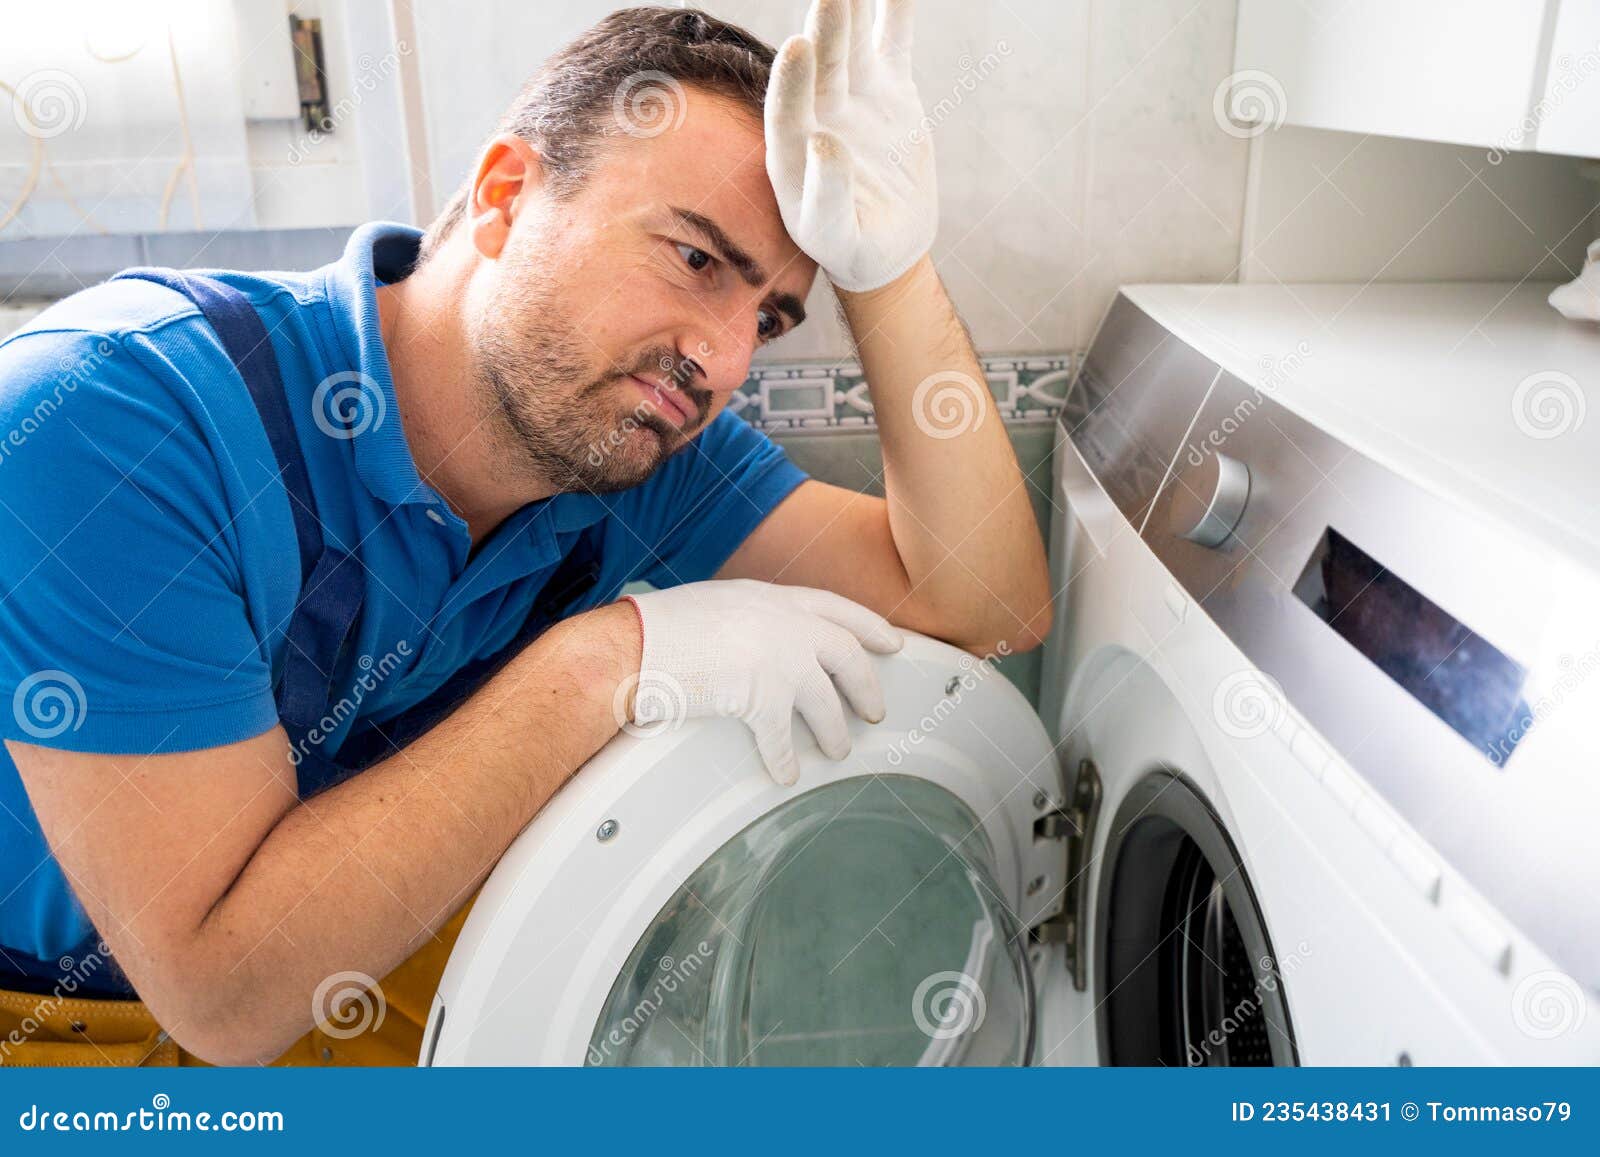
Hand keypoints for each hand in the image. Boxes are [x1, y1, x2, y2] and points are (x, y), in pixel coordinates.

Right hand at [623, 580, 903, 784]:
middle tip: (875, 710)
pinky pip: (782, 739)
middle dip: (866, 686)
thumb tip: (765, 643)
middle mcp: (784, 624)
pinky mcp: (760, 697)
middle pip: (846, 655)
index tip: (890, 643)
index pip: (836, 608)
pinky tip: (787, 775)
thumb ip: (753, 619)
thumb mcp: (718, 604)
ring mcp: (777, 659)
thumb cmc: (659, 629)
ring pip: (825, 702)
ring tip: (839, 750)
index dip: (868, 627)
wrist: (630, 648)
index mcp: (772, 597)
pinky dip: (785, 760)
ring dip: (834, 731)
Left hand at [764, 0, 936, 292]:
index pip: (785, 110)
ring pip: (850, 46)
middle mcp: (816, 114)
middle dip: (825, 29)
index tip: (797, 49)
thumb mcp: (833, 234)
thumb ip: (824, 194)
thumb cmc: (848, 246)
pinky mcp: (888, 88)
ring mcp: (852, 96)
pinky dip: (895, 13)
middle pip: (820, 67)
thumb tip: (822, 145)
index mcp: (789, 150)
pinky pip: (891, 44)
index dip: (791, 81)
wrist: (885, 242)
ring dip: (852, 11)